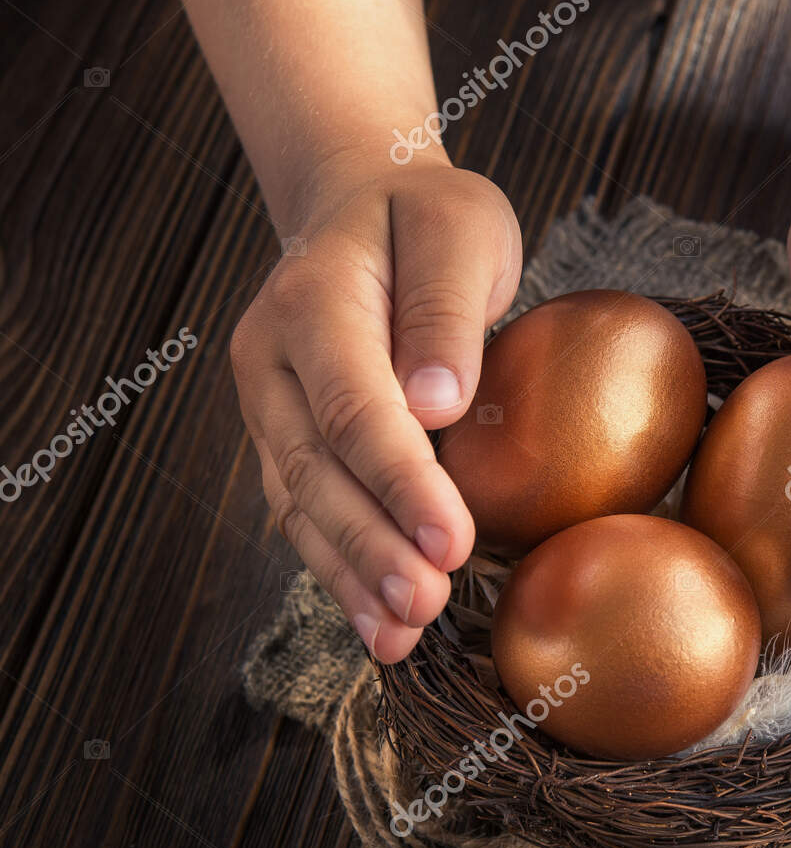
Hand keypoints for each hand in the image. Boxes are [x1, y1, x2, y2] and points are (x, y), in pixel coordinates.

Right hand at [231, 154, 522, 661]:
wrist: (363, 208)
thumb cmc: (426, 218)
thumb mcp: (461, 226)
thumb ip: (448, 306)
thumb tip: (438, 403)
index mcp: (313, 303)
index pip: (353, 408)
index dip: (400, 481)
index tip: (451, 540)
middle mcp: (273, 364)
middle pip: (318, 471)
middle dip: (372, 547)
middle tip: (426, 608)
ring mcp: (272, 408)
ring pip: (303, 506)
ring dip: (352, 577)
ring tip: (400, 639)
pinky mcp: (289, 442)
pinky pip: (309, 515)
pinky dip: (343, 574)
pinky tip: (379, 627)